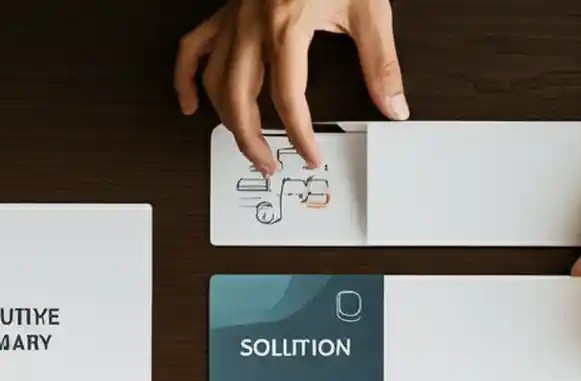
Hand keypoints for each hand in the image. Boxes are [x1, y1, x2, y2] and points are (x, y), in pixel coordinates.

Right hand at [174, 0, 407, 173]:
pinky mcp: (226, 12)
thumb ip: (381, 63)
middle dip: (252, 140)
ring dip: (224, 119)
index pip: (287, 98)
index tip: (310, 155)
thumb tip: (393, 106)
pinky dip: (186, 78)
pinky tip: (191, 105)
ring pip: (214, 80)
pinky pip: (193, 47)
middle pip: (240, 98)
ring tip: (245, 145)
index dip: (299, 135)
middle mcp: (253, 25)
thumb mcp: (369, 10)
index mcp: (286, 26)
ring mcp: (234, 18)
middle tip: (269, 164)